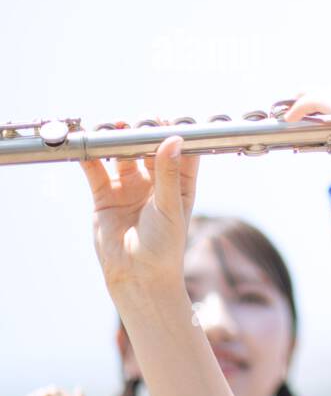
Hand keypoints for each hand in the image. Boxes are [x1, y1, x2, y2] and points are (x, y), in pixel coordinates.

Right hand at [80, 133, 199, 291]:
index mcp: (179, 183)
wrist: (137, 275)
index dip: (174, 132)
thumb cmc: (164, 245)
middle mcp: (155, 181)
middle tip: (136, 123)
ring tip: (111, 128)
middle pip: (147, 147)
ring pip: (121, 154)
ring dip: (115, 140)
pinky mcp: (105, 195)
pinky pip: (96, 169)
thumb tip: (173, 139)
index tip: (167, 119)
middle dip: (141, 132)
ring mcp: (129, 186)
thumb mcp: (170, 206)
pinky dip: (90, 156)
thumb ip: (168, 173)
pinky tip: (86, 143)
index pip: (180, 150)